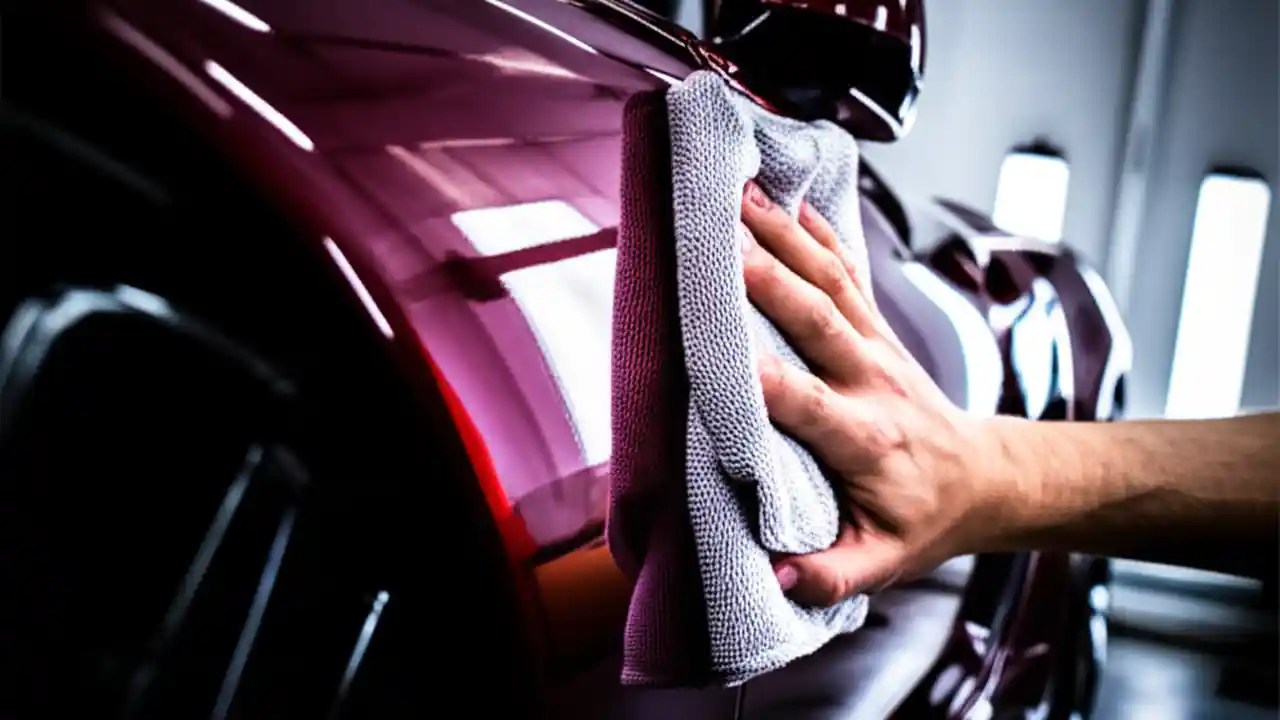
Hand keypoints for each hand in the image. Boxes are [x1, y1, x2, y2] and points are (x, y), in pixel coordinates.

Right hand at [740, 181, 1008, 606]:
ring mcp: (877, 348)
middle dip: (773, 281)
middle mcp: (873, 382)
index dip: (770, 385)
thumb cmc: (924, 518)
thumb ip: (832, 575)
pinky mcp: (878, 330)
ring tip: (743, 199)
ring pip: (832, 284)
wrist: (986, 476)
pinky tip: (788, 199)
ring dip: (787, 239)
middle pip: (820, 322)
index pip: (812, 407)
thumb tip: (779, 577)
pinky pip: (848, 273)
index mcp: (867, 440)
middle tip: (725, 243)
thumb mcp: (886, 563)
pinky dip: (818, 233)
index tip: (724, 358)